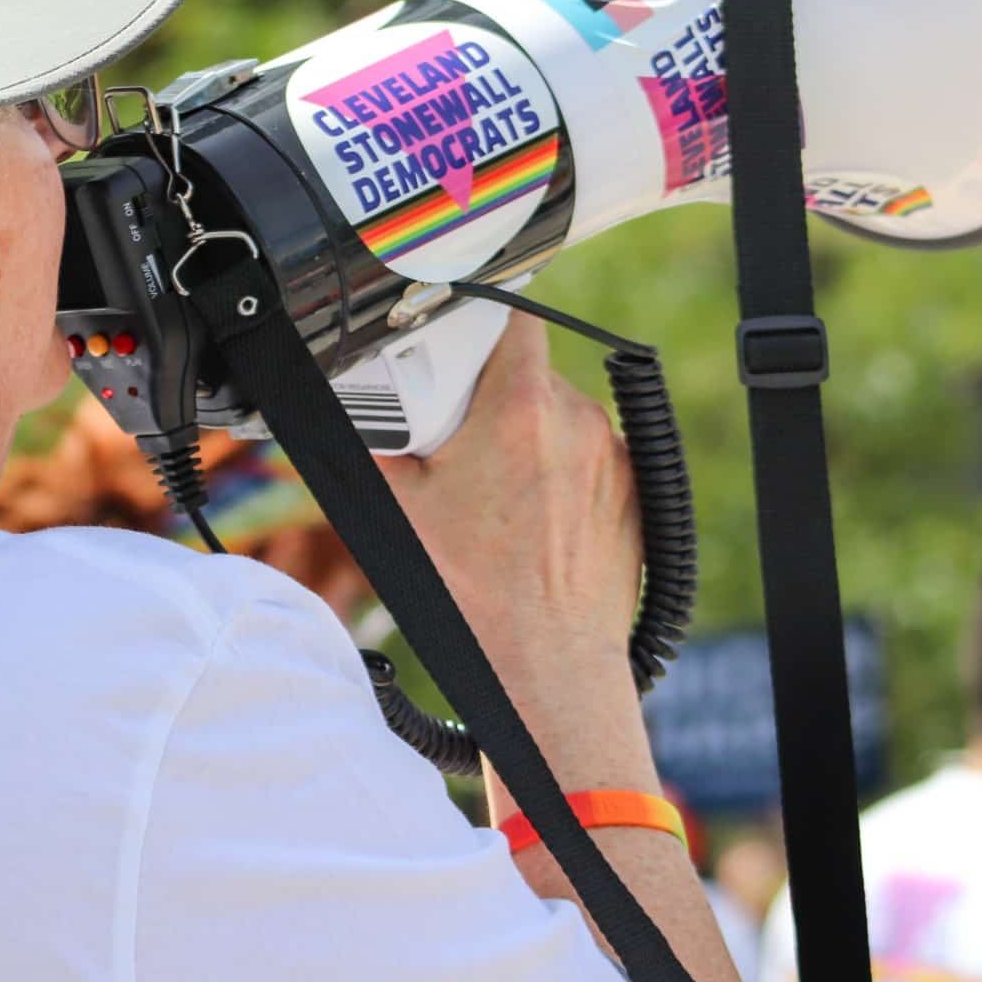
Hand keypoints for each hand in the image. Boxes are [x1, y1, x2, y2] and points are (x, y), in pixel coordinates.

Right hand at [378, 313, 643, 735]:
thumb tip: (346, 405)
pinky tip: (532, 517)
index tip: (450, 347)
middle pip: (525, 371)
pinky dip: (559, 470)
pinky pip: (589, 453)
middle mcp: (576, 421)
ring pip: (558, 415)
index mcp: (518, 410)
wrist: (548, 666)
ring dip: (525, 436)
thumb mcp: (396, 511)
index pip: (508, 316)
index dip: (476, 320)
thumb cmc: (475, 597)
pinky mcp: (635, 488)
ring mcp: (613, 454)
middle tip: (455, 444)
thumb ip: (374, 441)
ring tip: (494, 496)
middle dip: (487, 396)